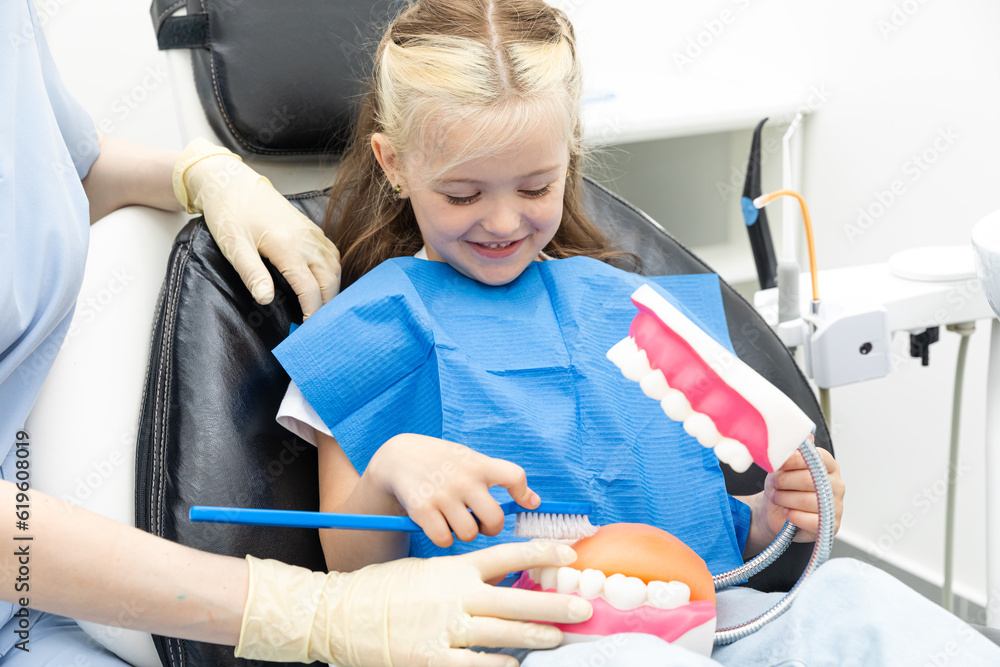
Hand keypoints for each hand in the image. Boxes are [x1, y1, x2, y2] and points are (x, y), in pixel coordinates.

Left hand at [173, 138, 340, 318]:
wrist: (232, 183)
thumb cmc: (230, 214)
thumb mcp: (235, 247)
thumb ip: (252, 274)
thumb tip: (266, 300)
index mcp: (287, 246)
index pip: (311, 288)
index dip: (313, 312)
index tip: (308, 329)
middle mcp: (306, 239)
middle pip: (330, 279)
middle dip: (328, 304)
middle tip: (318, 324)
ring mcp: (311, 232)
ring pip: (335, 266)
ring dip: (333, 289)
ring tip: (323, 308)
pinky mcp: (311, 228)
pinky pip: (332, 253)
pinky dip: (333, 272)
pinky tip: (325, 282)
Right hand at [235, 541, 593, 665]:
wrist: (338, 613)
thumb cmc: (384, 590)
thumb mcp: (425, 572)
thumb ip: (461, 576)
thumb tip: (499, 579)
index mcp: (454, 568)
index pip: (508, 555)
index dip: (542, 552)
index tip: (571, 552)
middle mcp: (455, 594)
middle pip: (516, 597)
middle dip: (555, 604)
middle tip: (584, 608)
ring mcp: (445, 629)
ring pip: (503, 632)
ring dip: (536, 635)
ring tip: (560, 638)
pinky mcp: (431, 658)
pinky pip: (476, 665)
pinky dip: (500, 666)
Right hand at [366, 434, 539, 547]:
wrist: (399, 456)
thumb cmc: (444, 463)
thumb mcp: (470, 460)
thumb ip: (499, 477)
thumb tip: (534, 502)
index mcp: (479, 464)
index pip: (514, 476)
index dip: (523, 493)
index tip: (525, 502)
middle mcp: (464, 479)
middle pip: (494, 519)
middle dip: (490, 527)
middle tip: (480, 523)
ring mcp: (443, 494)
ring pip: (469, 534)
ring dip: (464, 534)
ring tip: (455, 521)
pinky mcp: (422, 508)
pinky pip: (444, 539)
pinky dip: (443, 538)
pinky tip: (438, 525)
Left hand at [753, 447, 844, 545]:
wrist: (774, 512)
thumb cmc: (782, 487)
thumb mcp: (783, 466)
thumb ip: (793, 452)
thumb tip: (806, 437)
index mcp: (828, 466)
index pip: (818, 458)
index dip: (795, 460)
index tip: (778, 464)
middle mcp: (836, 484)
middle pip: (809, 479)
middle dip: (785, 481)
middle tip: (774, 483)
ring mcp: (836, 505)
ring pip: (807, 500)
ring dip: (785, 499)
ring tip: (776, 497)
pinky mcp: (830, 525)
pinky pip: (811, 520)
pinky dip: (793, 515)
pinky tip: (787, 512)